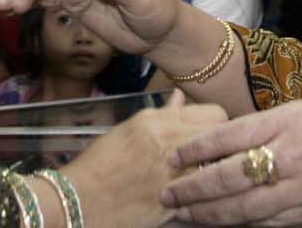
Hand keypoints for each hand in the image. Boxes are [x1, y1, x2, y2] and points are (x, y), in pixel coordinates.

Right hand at [63, 90, 228, 227]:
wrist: (78, 202)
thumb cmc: (100, 165)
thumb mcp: (129, 130)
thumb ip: (162, 114)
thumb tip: (181, 98)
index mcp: (159, 122)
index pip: (214, 112)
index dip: (215, 123)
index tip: (210, 132)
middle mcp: (170, 143)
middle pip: (223, 134)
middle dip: (222, 142)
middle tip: (215, 153)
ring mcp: (175, 174)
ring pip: (220, 163)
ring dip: (217, 167)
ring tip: (209, 173)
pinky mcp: (175, 203)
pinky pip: (205, 193)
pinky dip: (206, 194)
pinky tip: (198, 195)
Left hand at [161, 97, 301, 224]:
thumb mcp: (296, 110)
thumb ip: (259, 126)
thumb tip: (217, 141)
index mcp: (284, 123)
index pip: (230, 137)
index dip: (197, 149)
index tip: (173, 156)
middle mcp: (289, 157)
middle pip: (230, 177)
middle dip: (193, 188)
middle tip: (167, 193)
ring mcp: (299, 190)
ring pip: (243, 209)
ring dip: (208, 213)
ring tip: (183, 213)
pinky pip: (265, 223)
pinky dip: (238, 225)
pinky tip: (218, 224)